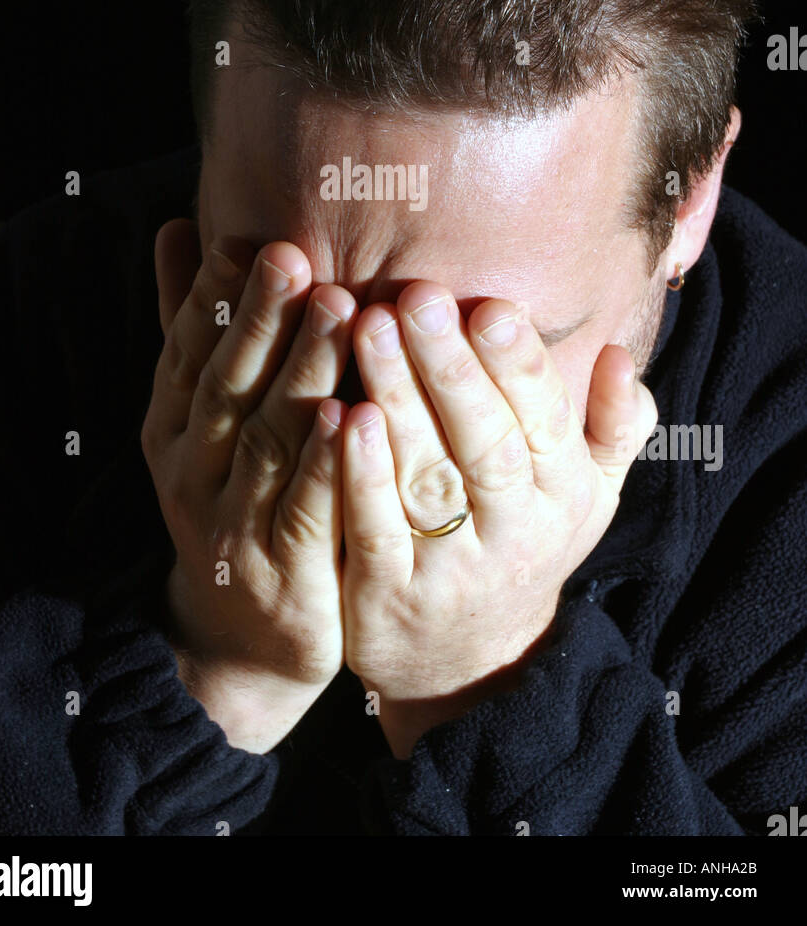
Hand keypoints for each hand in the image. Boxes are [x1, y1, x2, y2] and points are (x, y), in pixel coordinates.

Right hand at [141, 220, 357, 751]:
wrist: (243, 634)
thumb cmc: (235, 494)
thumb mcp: (202, 417)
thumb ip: (195, 326)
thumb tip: (177, 226)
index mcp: (173, 426)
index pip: (188, 350)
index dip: (214, 295)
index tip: (247, 239)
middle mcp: (192, 469)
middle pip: (226, 385)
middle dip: (259, 318)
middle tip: (292, 257)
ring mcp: (231, 522)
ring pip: (267, 437)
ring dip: (300, 370)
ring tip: (336, 310)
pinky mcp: (280, 569)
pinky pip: (302, 509)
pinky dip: (322, 462)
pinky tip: (347, 415)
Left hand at [340, 283, 657, 755]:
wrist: (471, 665)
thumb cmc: (525, 544)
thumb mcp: (588, 494)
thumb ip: (614, 425)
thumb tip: (620, 353)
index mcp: (564, 494)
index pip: (544, 420)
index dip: (518, 364)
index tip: (490, 304)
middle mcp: (515, 532)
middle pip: (483, 442)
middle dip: (451, 366)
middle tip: (417, 296)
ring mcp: (452, 568)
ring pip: (427, 476)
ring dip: (399, 398)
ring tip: (370, 327)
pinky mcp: (389, 597)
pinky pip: (375, 531)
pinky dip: (359, 475)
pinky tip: (342, 417)